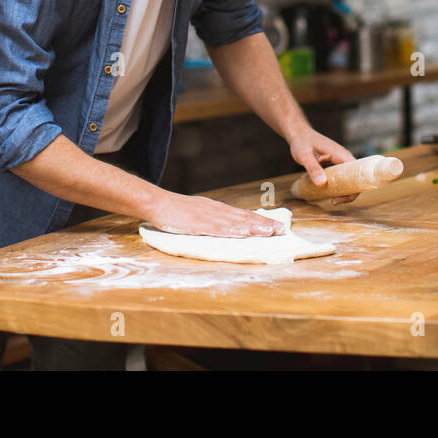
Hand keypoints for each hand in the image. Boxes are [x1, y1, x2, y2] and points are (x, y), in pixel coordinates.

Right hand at [147, 193, 284, 236]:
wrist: (156, 202)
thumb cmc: (177, 211)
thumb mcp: (200, 212)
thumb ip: (215, 220)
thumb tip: (233, 229)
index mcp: (217, 209)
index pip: (243, 215)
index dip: (261, 221)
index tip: (277, 226)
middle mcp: (216, 210)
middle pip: (243, 218)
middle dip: (263, 225)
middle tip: (281, 230)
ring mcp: (206, 216)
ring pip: (233, 222)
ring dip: (252, 227)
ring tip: (268, 232)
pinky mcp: (195, 223)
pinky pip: (215, 228)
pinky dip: (229, 231)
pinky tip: (241, 234)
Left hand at [287, 128, 358, 204]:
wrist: (298, 133)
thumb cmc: (302, 141)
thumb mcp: (305, 155)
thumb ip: (313, 168)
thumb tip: (322, 184)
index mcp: (341, 155)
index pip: (357, 174)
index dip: (353, 189)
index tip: (339, 198)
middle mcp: (344, 158)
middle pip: (355, 179)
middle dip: (348, 193)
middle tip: (334, 201)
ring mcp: (339, 162)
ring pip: (348, 179)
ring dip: (342, 190)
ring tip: (331, 199)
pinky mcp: (334, 165)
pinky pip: (340, 178)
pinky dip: (336, 186)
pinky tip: (327, 192)